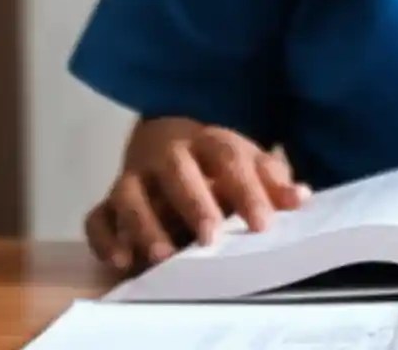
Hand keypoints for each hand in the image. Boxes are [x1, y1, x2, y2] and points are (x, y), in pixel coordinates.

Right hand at [83, 119, 310, 272]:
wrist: (165, 136)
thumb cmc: (216, 161)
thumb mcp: (247, 162)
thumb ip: (272, 182)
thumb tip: (300, 198)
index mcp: (208, 141)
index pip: (230, 159)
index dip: (248, 190)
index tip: (264, 223)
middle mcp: (167, 155)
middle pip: (177, 171)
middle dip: (193, 203)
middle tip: (211, 237)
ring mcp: (134, 176)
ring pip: (130, 193)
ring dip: (144, 224)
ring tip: (162, 255)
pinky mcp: (109, 201)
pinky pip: (97, 217)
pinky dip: (104, 238)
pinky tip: (121, 259)